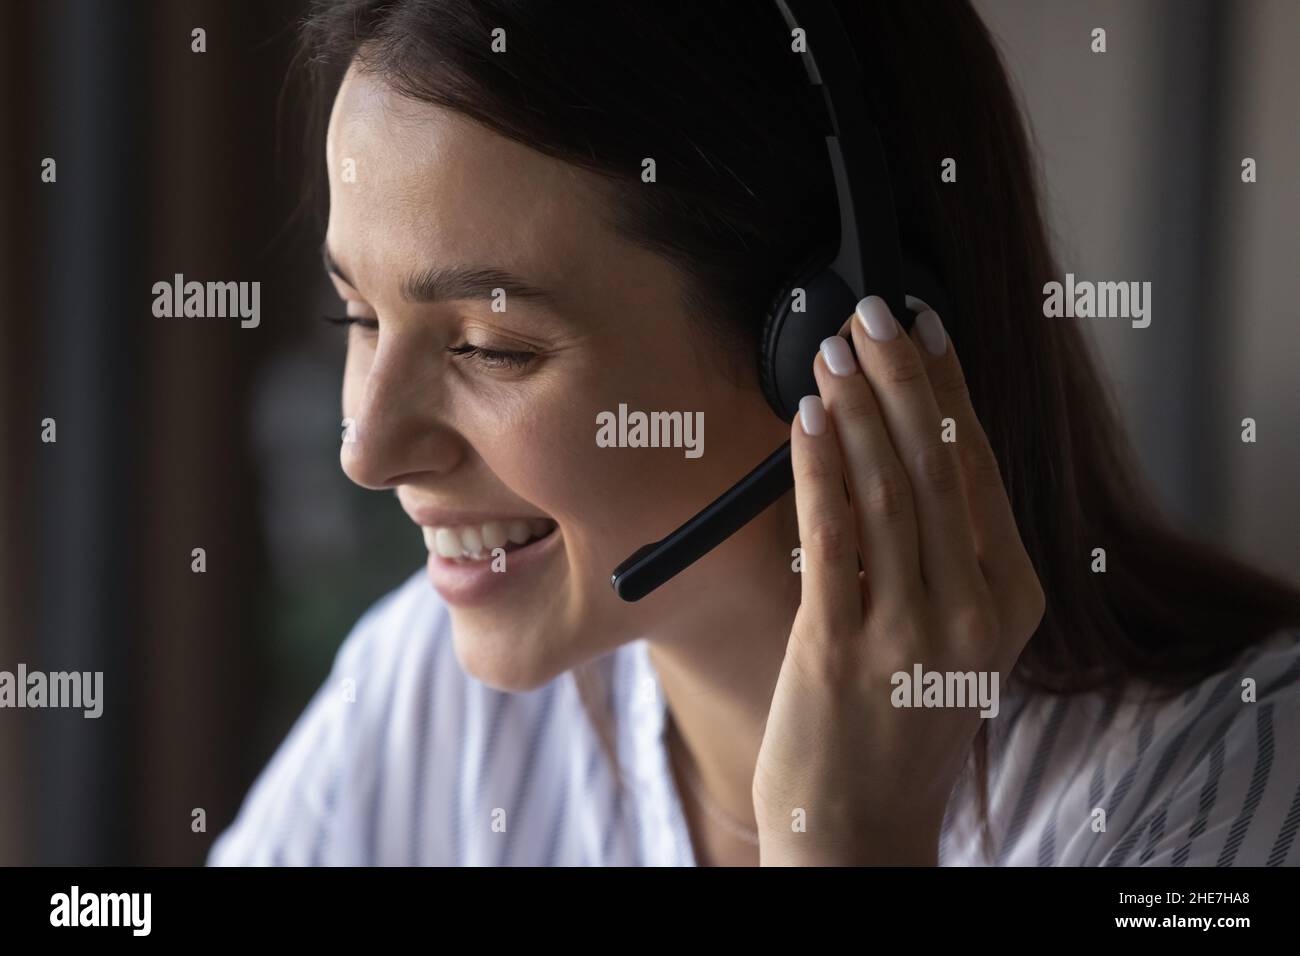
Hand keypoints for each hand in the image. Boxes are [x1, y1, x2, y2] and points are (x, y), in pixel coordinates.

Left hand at [752, 296, 1045, 865]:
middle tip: (872, 310)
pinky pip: (832, 535)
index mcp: (1010, 597)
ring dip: (859, 406)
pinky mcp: (841, 647)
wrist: (862, 825)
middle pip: (937, 463)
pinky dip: (821, 467)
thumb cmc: (899, 721)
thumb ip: (943, 551)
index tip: (925, 326)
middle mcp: (974, 611)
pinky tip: (811, 418)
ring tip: (833, 348)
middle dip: (901, 375)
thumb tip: (900, 442)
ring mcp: (912, 632)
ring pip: (888, 488)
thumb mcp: (951, 636)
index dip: (949, 387)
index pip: (978, 466)